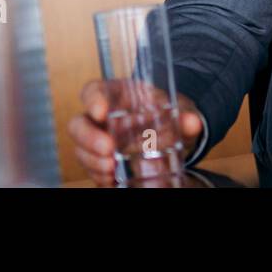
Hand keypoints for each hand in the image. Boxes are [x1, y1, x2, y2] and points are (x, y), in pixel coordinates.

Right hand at [66, 79, 203, 186]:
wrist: (174, 132)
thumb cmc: (169, 113)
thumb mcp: (180, 110)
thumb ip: (186, 115)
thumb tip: (192, 122)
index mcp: (117, 95)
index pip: (94, 91)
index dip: (92, 99)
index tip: (100, 111)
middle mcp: (102, 118)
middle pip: (79, 123)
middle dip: (88, 138)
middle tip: (107, 148)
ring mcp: (99, 141)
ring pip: (81, 150)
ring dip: (93, 161)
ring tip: (110, 169)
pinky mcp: (103, 162)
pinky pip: (92, 170)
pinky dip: (99, 176)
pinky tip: (111, 180)